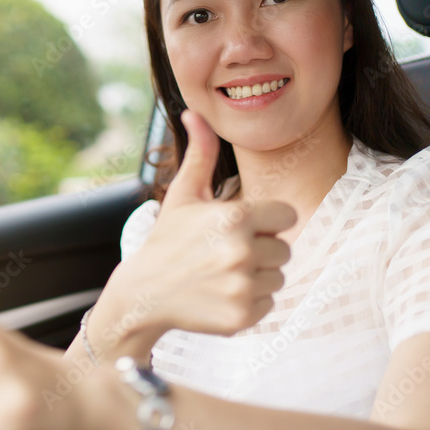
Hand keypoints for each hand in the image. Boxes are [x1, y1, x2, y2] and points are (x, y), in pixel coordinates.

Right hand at [86, 110, 295, 357]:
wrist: (143, 294)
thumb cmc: (167, 240)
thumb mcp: (183, 194)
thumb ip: (200, 153)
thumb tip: (195, 113)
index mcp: (236, 217)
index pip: (286, 216)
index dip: (265, 221)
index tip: (238, 228)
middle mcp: (242, 251)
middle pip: (284, 248)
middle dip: (261, 250)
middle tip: (225, 253)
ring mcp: (243, 286)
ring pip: (278, 277)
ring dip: (257, 276)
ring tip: (222, 274)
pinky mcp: (243, 316)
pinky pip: (269, 304)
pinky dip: (250, 302)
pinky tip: (221, 294)